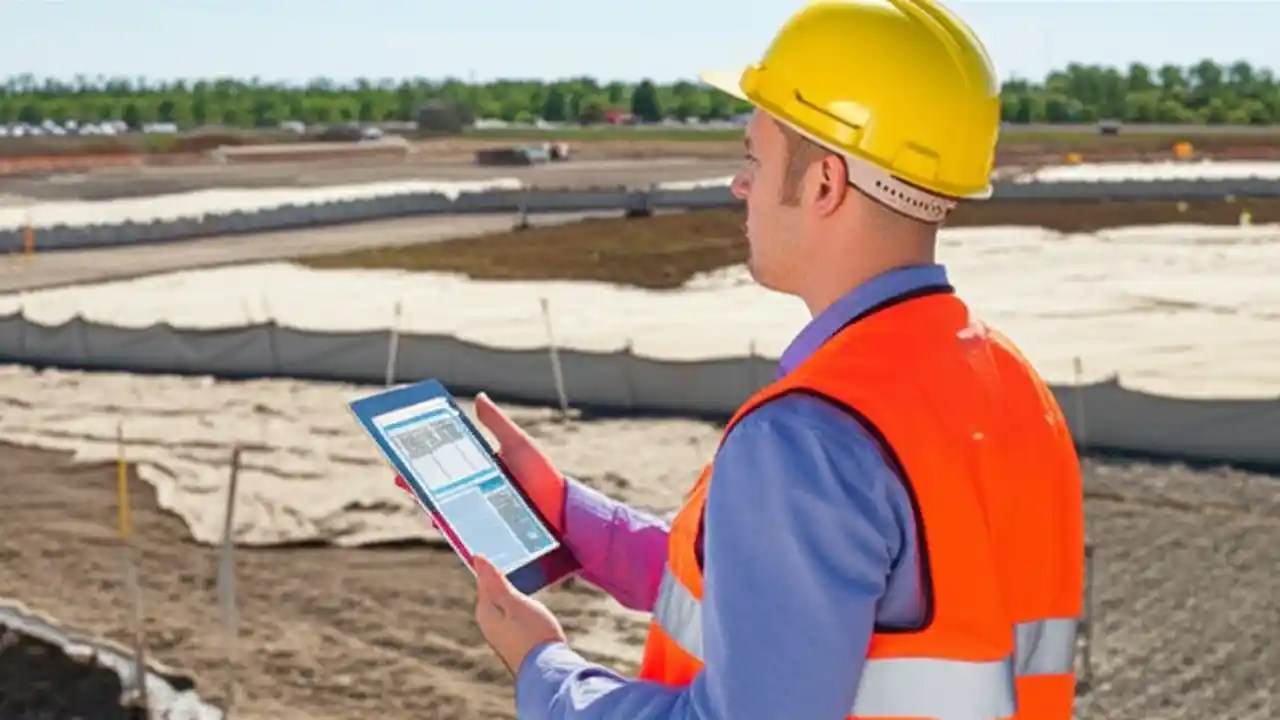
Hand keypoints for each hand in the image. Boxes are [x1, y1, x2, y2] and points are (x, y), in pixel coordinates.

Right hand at [394, 392, 566, 531]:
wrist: (563, 511)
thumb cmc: (542, 475)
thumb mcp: (517, 444)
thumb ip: (497, 423)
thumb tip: (478, 396)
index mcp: (481, 470)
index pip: (445, 466)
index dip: (423, 461)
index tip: (403, 455)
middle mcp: (476, 493)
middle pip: (439, 488)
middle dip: (417, 483)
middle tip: (399, 476)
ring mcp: (480, 514)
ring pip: (445, 509)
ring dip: (426, 502)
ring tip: (413, 493)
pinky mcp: (485, 533)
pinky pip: (460, 531)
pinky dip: (446, 525)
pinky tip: (435, 518)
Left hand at [473, 554, 567, 674]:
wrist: (547, 671)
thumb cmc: (532, 633)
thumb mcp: (514, 602)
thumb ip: (495, 582)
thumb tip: (477, 558)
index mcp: (485, 611)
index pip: (483, 582)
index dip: (493, 568)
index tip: (504, 552)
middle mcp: (489, 624)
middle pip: (493, 595)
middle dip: (502, 581)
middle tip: (517, 562)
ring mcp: (501, 635)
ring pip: (503, 606)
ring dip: (512, 595)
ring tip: (527, 581)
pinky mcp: (514, 643)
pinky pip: (512, 618)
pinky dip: (519, 608)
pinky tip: (531, 608)